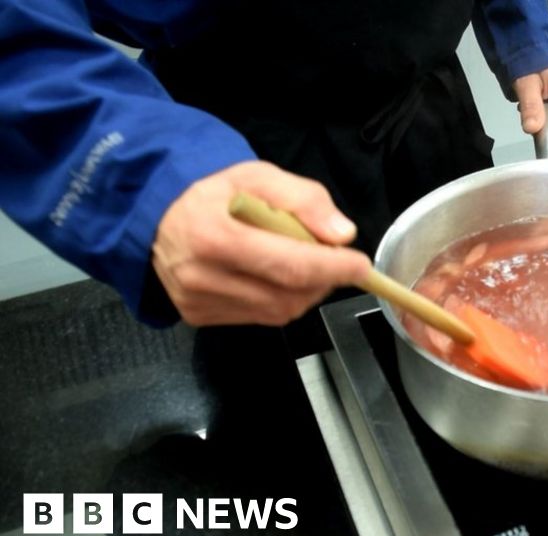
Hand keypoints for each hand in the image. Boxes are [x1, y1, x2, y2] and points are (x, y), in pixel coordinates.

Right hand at [152, 161, 371, 325]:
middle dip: (322, 280)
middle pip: (287, 295)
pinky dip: (279, 300)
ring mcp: (197, 301)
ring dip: (304, 292)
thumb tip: (342, 234)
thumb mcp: (259, 176)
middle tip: (333, 259)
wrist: (157, 215)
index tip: (360, 265)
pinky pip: (259, 317)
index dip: (331, 269)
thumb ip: (304, 199)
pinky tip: (271, 277)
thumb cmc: (215, 193)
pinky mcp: (197, 316)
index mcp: (214, 236)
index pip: (287, 265)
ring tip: (301, 264)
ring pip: (278, 312)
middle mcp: (201, 276)